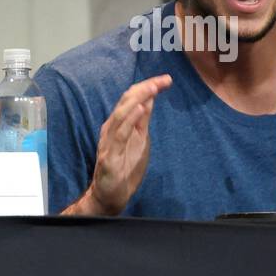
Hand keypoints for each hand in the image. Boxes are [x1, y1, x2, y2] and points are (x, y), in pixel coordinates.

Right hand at [76, 75, 171, 215]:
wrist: (110, 195)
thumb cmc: (124, 167)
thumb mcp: (138, 140)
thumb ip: (142, 120)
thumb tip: (150, 98)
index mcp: (118, 124)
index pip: (131, 99)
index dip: (148, 87)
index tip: (166, 79)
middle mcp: (111, 129)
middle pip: (126, 102)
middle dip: (145, 88)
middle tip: (163, 80)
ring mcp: (109, 142)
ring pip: (121, 114)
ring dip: (138, 99)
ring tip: (153, 88)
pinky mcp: (109, 157)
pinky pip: (119, 135)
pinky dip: (130, 120)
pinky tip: (141, 110)